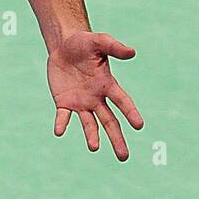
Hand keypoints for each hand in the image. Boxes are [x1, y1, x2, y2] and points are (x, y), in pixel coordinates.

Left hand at [47, 31, 143, 159]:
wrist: (64, 47)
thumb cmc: (85, 44)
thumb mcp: (99, 41)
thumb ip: (114, 46)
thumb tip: (132, 52)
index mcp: (108, 85)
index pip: (122, 101)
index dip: (130, 112)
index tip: (139, 125)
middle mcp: (97, 98)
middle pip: (109, 121)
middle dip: (116, 138)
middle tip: (124, 157)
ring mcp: (81, 102)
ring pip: (89, 123)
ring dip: (91, 135)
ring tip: (93, 147)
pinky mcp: (64, 102)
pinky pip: (63, 116)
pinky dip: (61, 123)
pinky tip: (58, 132)